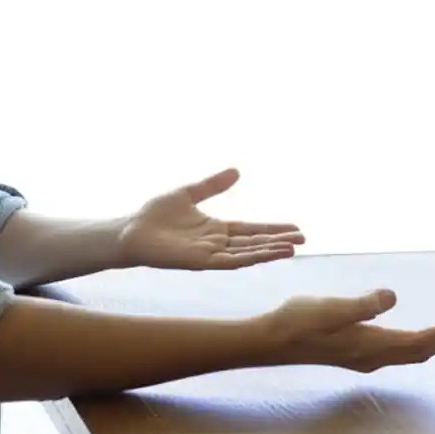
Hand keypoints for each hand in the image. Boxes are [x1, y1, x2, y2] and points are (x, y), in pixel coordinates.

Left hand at [117, 168, 305, 270]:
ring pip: (248, 254)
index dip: (272, 229)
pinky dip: (251, 258)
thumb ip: (212, 184)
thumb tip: (237, 171)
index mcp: (216, 229)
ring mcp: (211, 254)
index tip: (295, 228)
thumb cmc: (155, 215)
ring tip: (293, 248)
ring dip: (270, 252)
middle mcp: (218, 244)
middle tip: (304, 239)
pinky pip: (231, 261)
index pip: (251, 230)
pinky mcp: (202, 262)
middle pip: (255, 243)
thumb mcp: (188, 193)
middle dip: (279, 241)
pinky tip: (266, 255)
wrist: (131, 230)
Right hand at [259, 290, 434, 371]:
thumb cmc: (298, 321)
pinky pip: (395, 352)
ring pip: (408, 354)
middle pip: (420, 351)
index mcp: (372, 344)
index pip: (421, 342)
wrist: (272, 341)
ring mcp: (362, 357)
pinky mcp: (353, 353)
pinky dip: (412, 343)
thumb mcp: (331, 307)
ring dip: (431, 342)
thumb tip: (392, 297)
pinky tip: (407, 335)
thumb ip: (362, 304)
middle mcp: (372, 356)